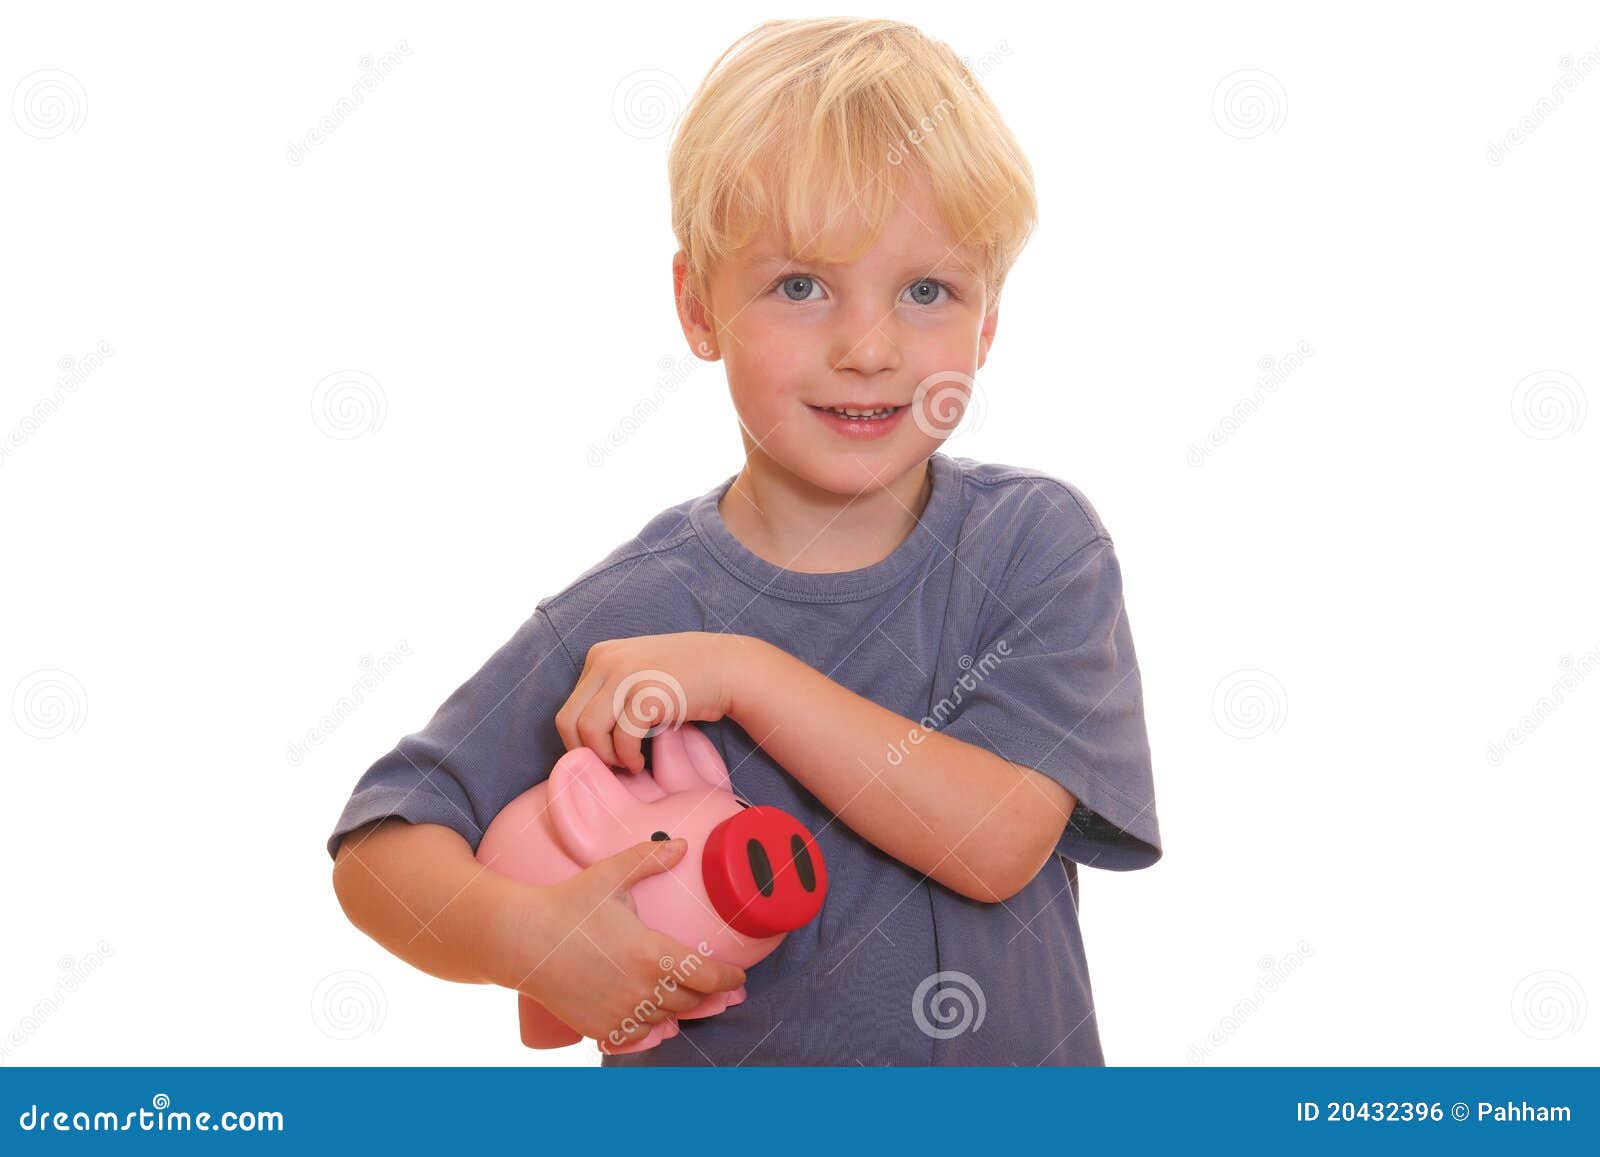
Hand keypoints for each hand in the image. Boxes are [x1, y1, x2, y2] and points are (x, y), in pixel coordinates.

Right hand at [491, 838, 746, 1048]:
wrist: (521, 939)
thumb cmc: (568, 904)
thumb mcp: (611, 874)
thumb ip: (649, 859)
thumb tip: (680, 844)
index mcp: (653, 953)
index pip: (709, 977)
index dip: (730, 979)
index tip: (739, 976)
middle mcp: (642, 989)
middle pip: (693, 1002)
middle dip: (710, 994)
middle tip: (722, 989)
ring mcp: (621, 1012)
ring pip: (667, 1020)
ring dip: (680, 1009)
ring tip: (688, 998)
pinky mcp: (599, 1027)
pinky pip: (638, 1037)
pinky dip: (650, 1028)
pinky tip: (654, 1018)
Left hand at [554, 631, 757, 771]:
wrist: (729, 669)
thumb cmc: (687, 679)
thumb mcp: (637, 674)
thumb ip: (610, 694)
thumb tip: (582, 738)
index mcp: (600, 655)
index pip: (568, 707)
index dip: (580, 741)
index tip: (603, 755)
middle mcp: (606, 661)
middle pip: (568, 720)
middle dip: (586, 752)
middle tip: (609, 766)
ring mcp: (625, 675)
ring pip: (589, 731)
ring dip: (606, 758)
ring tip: (628, 764)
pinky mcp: (646, 695)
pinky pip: (621, 738)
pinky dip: (628, 758)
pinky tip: (641, 762)